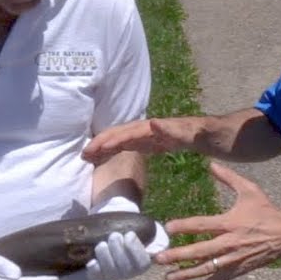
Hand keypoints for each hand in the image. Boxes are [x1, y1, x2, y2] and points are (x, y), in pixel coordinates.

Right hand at [82, 117, 200, 164]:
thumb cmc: (191, 134)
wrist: (196, 133)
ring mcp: (140, 136)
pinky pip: (122, 146)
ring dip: (102, 147)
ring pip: (116, 140)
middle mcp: (141, 129)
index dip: (112, 141)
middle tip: (84, 154)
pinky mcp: (142, 142)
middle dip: (100, 143)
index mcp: (148, 128)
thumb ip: (169, 130)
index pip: (126, 134)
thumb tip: (153, 122)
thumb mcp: (183, 134)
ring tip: (86, 156)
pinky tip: (101, 157)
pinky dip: (111, 151)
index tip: (97, 149)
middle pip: (116, 134)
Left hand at [85, 195, 170, 279]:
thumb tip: (155, 230)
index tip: (129, 234)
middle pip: (124, 266)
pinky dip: (94, 269)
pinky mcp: (98, 275)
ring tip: (102, 244)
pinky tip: (92, 260)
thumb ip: (147, 230)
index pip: (142, 261)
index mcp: (142, 263)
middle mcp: (129, 272)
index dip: (135, 248)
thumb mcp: (140, 229)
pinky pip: (96, 275)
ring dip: (105, 257)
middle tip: (114, 235)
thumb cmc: (127, 231)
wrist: (111, 238)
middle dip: (118, 250)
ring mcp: (113, 275)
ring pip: (110, 270)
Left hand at [153, 162, 280, 279]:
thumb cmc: (266, 211)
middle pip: (199, 251)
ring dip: (186, 274)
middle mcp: (229, 243)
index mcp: (229, 222)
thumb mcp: (250, 190)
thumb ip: (228, 178)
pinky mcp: (238, 269)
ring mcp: (233, 259)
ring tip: (167, 277)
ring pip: (206, 269)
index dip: (184, 226)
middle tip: (159, 258)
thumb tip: (210, 164)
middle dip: (178, 256)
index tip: (168, 228)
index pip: (201, 225)